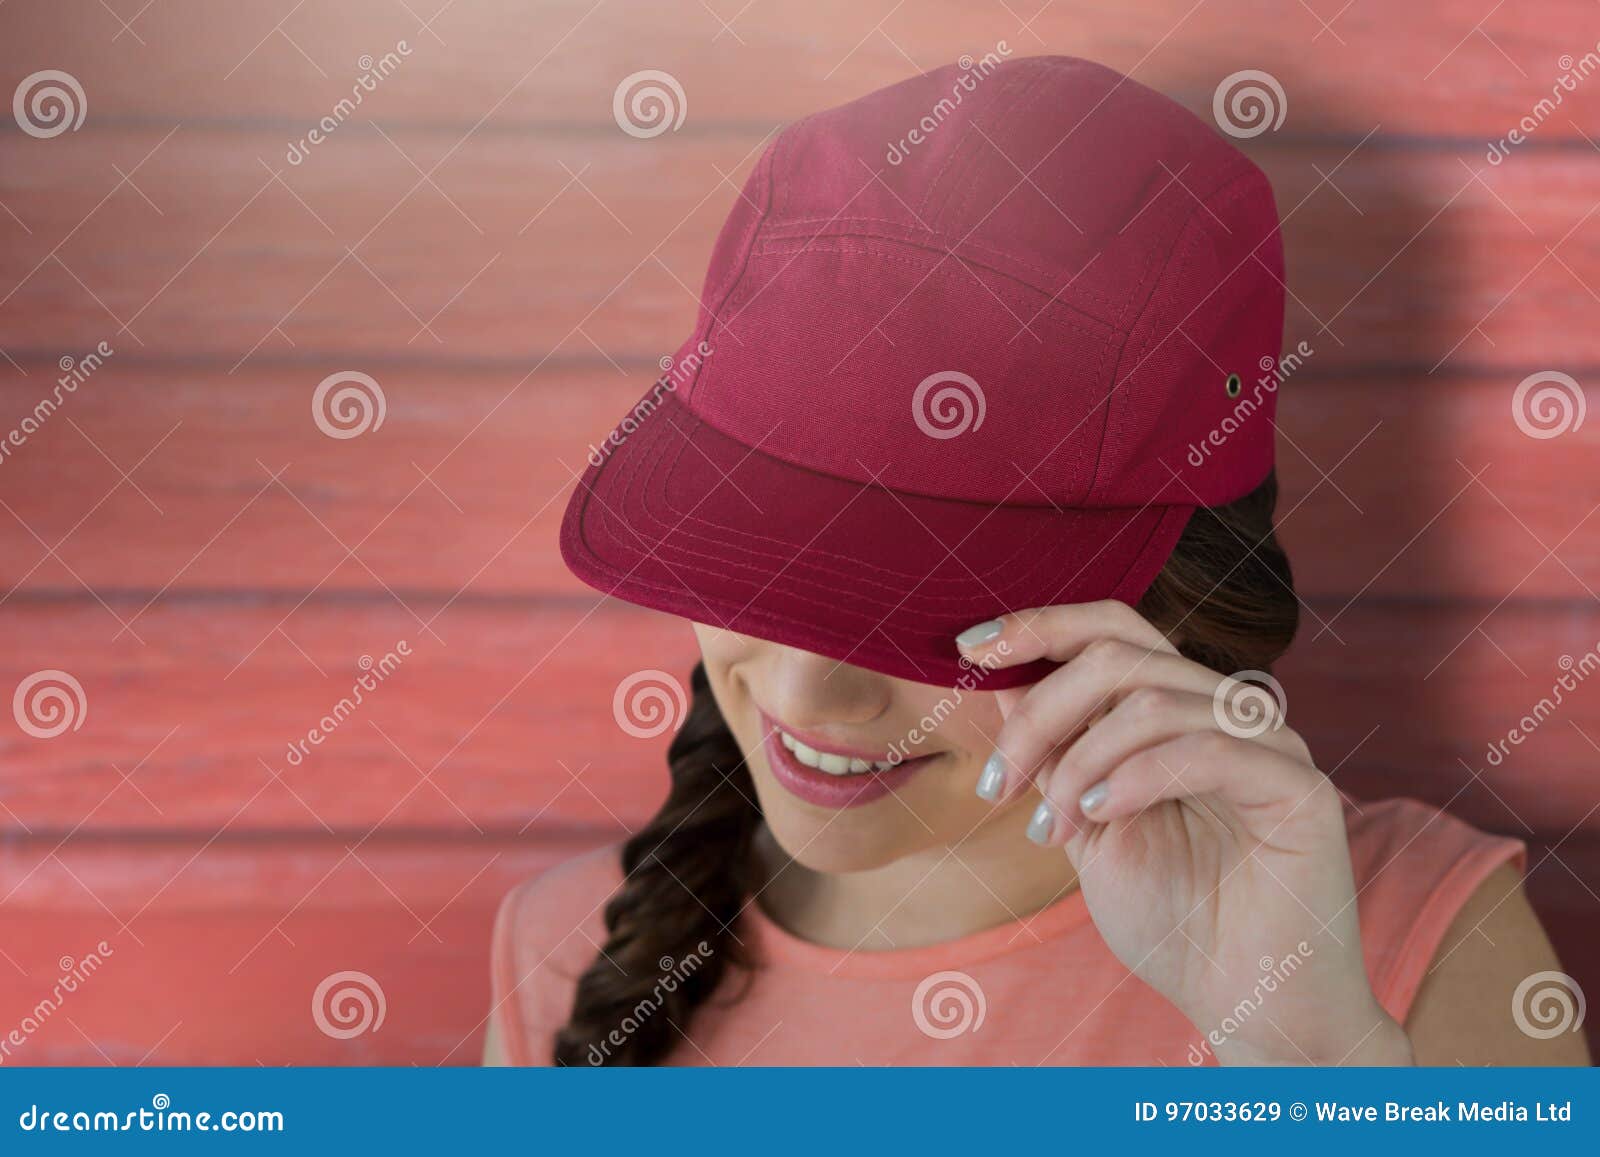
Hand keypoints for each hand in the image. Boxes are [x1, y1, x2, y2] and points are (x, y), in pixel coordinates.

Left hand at [959, 602, 1413, 1066]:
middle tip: (997, 784)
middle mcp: (1225, 712)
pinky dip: (1136, 779)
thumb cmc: (1172, 921)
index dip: (1039, 626)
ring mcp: (1269, 742)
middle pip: (1119, 656)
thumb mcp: (1086, 826)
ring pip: (1151, 701)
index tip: (968, 650)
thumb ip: (1056, 756)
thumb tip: (1003, 683)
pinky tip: (1101, 816)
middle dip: (1038, 715)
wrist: (1243, 1006)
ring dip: (1079, 762)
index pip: (1112, 631)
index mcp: (1179, 711)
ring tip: (1055, 828)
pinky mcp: (1299, 785)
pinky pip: (1205, 748)